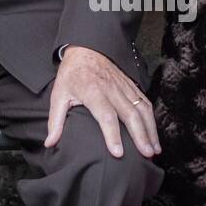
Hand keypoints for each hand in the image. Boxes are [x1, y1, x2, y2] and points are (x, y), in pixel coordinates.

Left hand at [44, 45, 160, 159]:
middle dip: (141, 136)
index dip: (113, 135)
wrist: (86, 49)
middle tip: (147, 155)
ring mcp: (125, 87)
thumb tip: (50, 143)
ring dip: (150, 130)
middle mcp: (113, 90)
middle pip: (131, 115)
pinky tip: (154, 135)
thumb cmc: (71, 74)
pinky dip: (152, 120)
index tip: (118, 153)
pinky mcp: (132, 86)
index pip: (106, 116)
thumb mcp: (58, 94)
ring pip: (142, 110)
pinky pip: (145, 103)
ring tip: (155, 150)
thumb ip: (55, 120)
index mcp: (93, 92)